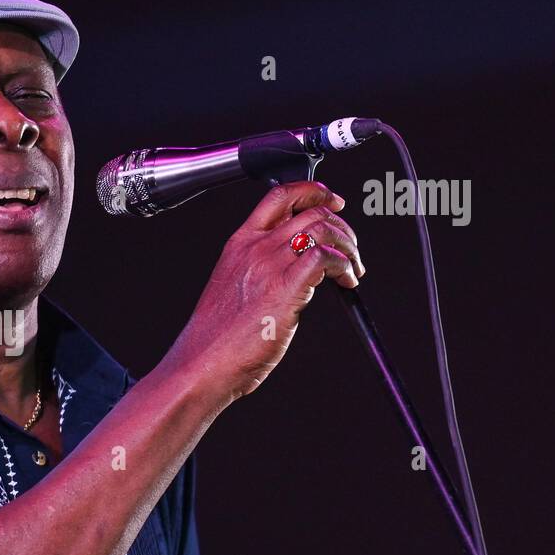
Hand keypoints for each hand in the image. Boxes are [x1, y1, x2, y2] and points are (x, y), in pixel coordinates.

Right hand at [169, 181, 365, 402]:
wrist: (202, 362)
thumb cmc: (216, 337)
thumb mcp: (235, 288)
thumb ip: (262, 271)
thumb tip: (297, 271)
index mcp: (239, 244)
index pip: (279, 197)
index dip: (312, 192)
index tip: (331, 201)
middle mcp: (255, 248)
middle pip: (310, 211)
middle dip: (341, 225)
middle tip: (350, 248)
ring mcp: (268, 266)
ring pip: (322, 230)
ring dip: (348, 246)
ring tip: (352, 268)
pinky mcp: (284, 289)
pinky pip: (325, 258)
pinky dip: (344, 266)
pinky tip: (346, 283)